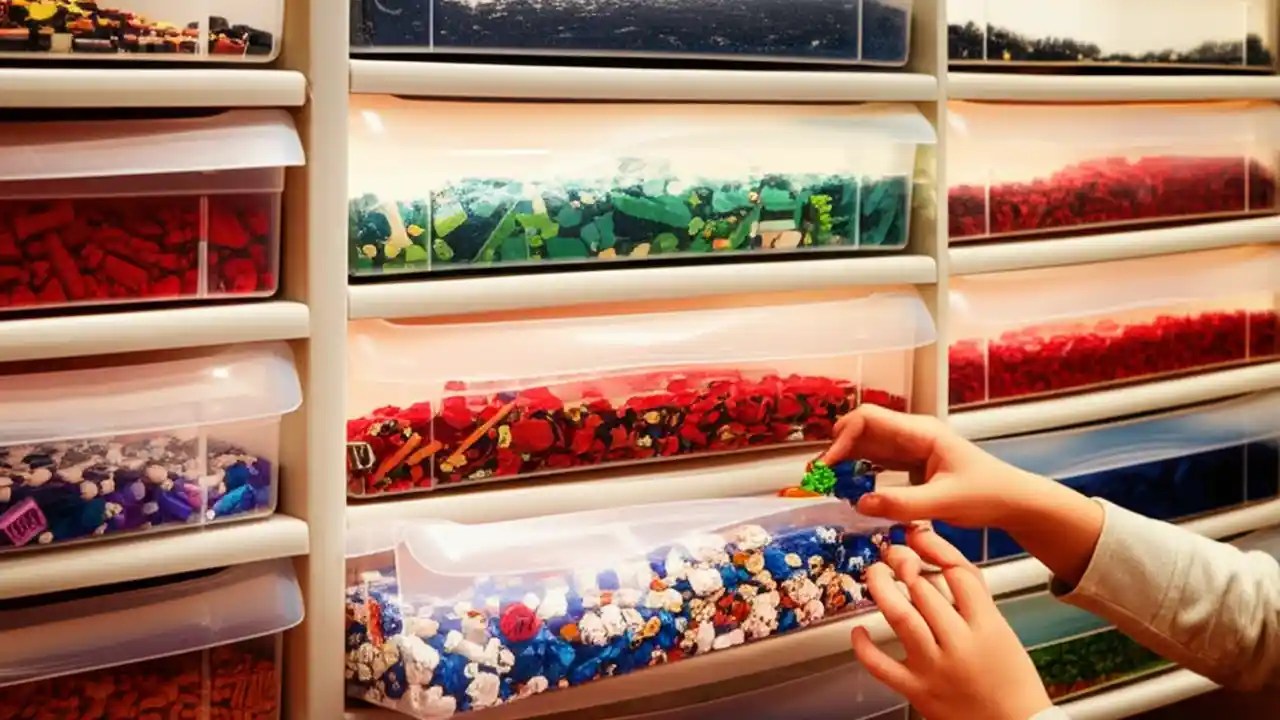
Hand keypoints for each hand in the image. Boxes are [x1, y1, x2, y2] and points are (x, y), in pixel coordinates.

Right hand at [822, 404, 1104, 586]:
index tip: (828, 467)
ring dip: (844, 461)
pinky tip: (848, 489)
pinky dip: (859, 472)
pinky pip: (877, 462)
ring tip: (825, 483)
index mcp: (920, 432)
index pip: (869, 419)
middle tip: (817, 477)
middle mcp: (911, 434)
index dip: (843, 439)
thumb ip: (901, 504)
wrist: (1014, 501)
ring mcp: (910, 448)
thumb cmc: (987, 494)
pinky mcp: (911, 465)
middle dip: (836, 449)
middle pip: (862, 429)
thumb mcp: (944, 502)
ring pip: (866, 446)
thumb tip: (859, 503)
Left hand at [852, 527, 1052, 719]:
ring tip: (874, 573)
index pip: (959, 574)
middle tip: (892, 554)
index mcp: (988, 626)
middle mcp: (960, 644)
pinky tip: (858, 630)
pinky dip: (863, 646)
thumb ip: (972, 598)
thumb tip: (936, 560)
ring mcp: (935, 668)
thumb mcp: (1001, 629)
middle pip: (925, 590)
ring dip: (881, 588)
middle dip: (903, 564)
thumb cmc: (1011, 679)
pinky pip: (880, 665)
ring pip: (901, 617)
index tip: (918, 538)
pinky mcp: (917, 691)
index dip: (934, 549)